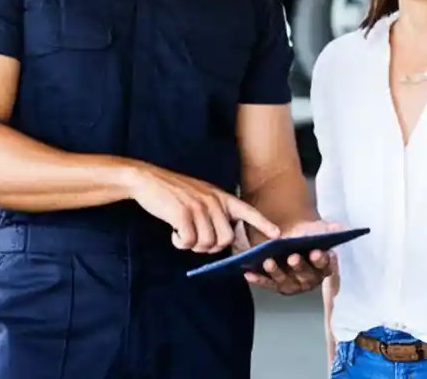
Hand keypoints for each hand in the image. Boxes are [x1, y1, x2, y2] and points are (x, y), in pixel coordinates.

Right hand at [126, 163, 280, 252]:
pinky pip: (188, 242)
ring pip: (207, 243)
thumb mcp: (200, 196)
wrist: (148, 180)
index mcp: (220, 196)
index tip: (277, 234)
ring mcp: (199, 207)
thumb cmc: (174, 192)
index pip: (247, 210)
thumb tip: (222, 239)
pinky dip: (179, 243)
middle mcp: (213, 201)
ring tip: (182, 234)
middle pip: (225, 239)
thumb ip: (214, 213)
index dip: (263, 223)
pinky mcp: (183, 214)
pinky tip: (173, 234)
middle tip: (195, 240)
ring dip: (193, 245)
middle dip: (211, 247)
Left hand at [243, 219, 339, 295]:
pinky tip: (248, 273)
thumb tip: (339, 228)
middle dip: (299, 266)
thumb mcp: (317, 229)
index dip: (321, 260)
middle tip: (293, 257)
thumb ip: (327, 229)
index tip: (317, 252)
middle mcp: (309, 280)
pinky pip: (267, 283)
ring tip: (268, 262)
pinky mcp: (277, 285)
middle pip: (305, 275)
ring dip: (276, 272)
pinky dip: (258, 279)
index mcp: (323, 267)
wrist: (291, 237)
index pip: (325, 266)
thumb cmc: (306, 236)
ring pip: (285, 281)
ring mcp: (293, 285)